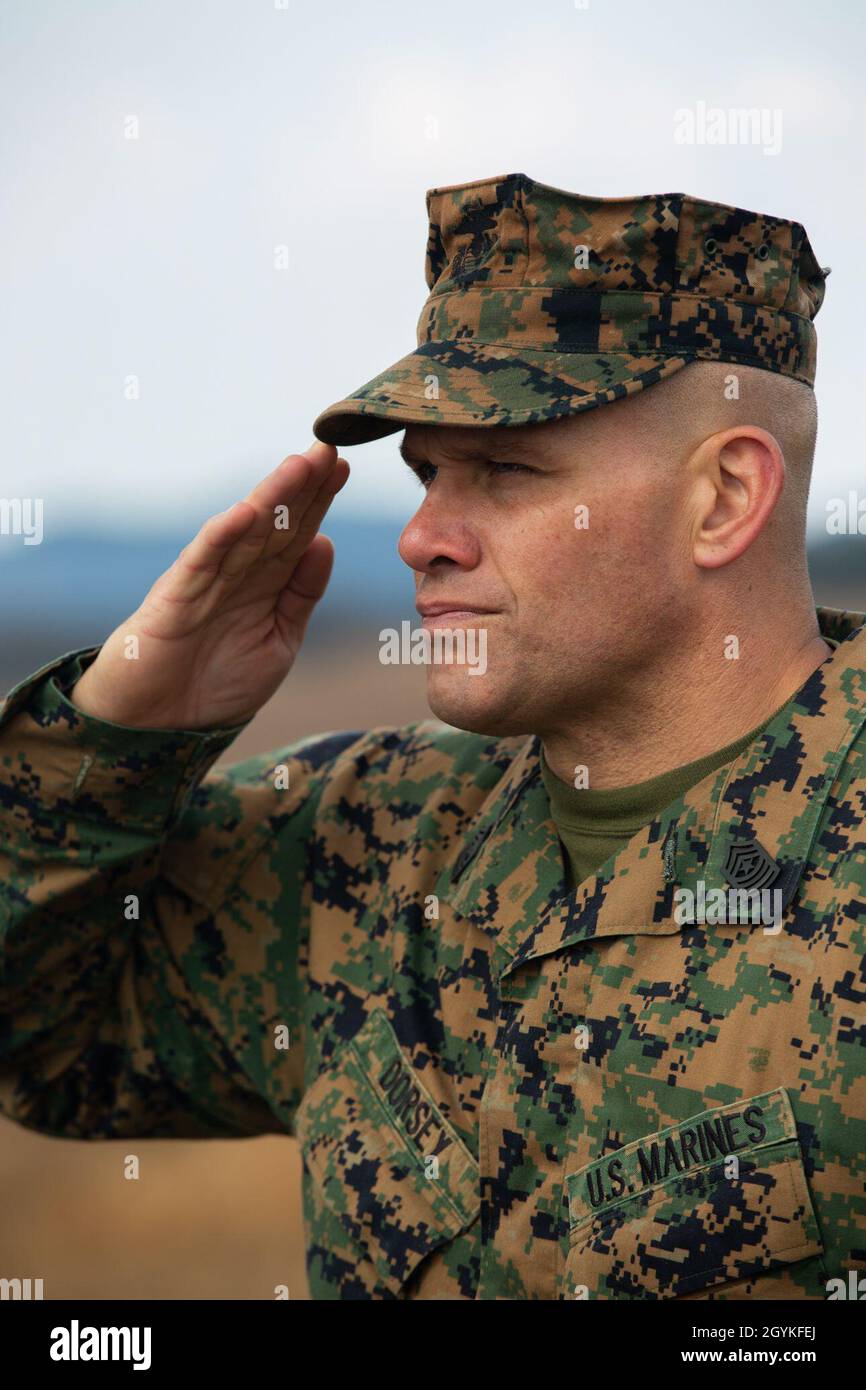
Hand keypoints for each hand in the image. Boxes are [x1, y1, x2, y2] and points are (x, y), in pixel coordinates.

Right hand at [69, 442, 349, 728]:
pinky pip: (202, 562)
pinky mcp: (176, 597)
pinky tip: (246, 512)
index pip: (297, 532)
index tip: (344, 467)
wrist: (162, 726)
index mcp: (265, 583)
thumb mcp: (279, 641)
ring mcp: (207, 581)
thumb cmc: (218, 683)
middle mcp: (237, 572)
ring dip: (272, 498)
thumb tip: (324, 544)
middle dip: (303, 486)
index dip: (319, 500)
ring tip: (300, 465)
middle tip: (329, 448)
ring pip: (244, 532)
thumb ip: (302, 596)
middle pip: (275, 522)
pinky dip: (222, 537)